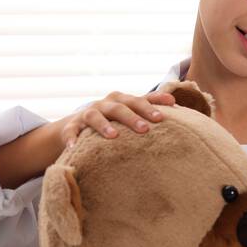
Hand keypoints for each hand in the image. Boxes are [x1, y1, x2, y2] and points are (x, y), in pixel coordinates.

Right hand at [58, 90, 177, 148]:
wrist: (81, 123)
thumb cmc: (115, 119)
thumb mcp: (132, 113)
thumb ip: (151, 108)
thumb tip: (176, 104)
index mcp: (123, 101)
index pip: (140, 100)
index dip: (153, 103)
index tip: (168, 109)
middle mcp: (106, 104)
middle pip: (120, 107)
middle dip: (133, 117)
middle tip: (146, 128)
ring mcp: (88, 113)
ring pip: (95, 116)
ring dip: (104, 125)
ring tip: (113, 136)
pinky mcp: (72, 125)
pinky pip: (70, 130)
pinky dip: (71, 137)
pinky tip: (74, 147)